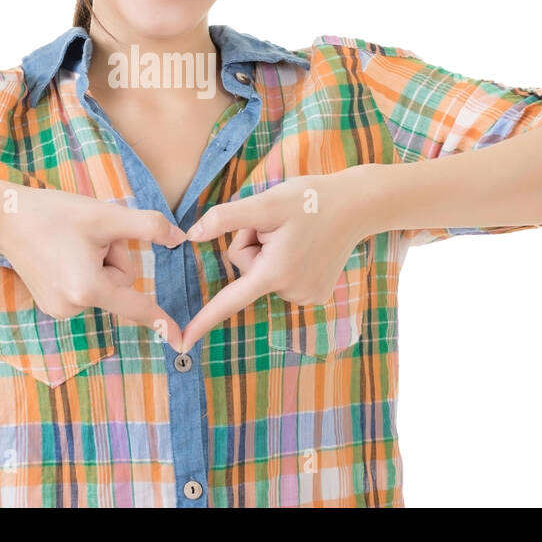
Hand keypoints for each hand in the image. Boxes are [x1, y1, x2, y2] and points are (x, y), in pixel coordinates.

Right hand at [0, 185, 189, 351]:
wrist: (5, 218)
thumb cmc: (55, 213)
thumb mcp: (106, 216)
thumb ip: (148, 227)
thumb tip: (179, 238)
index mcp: (89, 289)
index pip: (137, 307)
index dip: (162, 322)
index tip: (181, 343)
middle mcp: (74, 307)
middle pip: (121, 283)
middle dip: (113, 256)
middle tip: (85, 236)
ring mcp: (60, 310)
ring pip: (105, 285)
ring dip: (98, 262)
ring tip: (69, 243)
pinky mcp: (53, 305)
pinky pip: (88, 288)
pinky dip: (84, 270)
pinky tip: (61, 252)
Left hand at [179, 170, 372, 353]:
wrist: (359, 204)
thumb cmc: (310, 198)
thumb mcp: (265, 203)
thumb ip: (225, 219)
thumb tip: (192, 236)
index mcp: (275, 274)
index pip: (230, 301)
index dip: (204, 321)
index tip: (183, 343)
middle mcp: (291, 292)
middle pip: (247, 268)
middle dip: (254, 242)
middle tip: (280, 223)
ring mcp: (307, 296)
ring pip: (264, 272)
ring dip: (271, 249)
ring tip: (296, 231)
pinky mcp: (316, 293)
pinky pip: (282, 277)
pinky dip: (287, 258)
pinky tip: (307, 242)